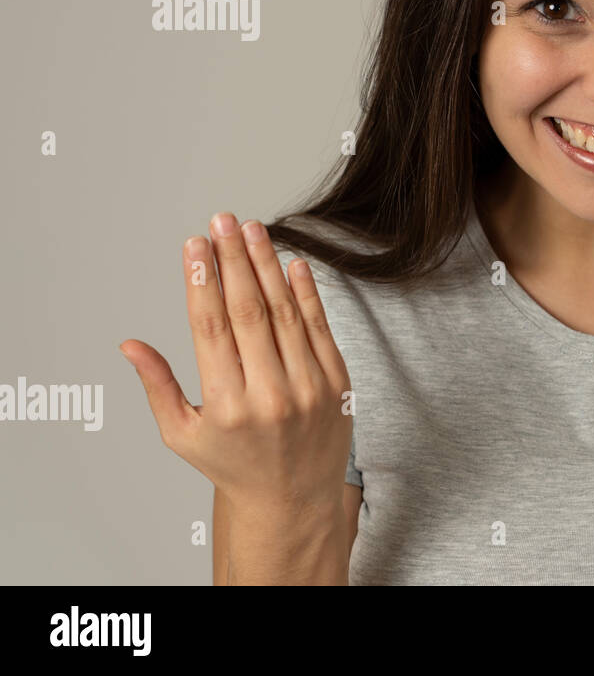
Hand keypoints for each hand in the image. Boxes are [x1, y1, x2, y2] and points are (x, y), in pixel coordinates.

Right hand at [119, 212, 351, 515]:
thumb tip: (129, 344)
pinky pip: (320, 327)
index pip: (211, 328)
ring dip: (268, 265)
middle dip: (233, 259)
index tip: (194, 244)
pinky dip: (306, 293)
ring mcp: (309, 388)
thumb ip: (158, 386)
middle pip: (248, 311)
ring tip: (252, 229)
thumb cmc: (232, 464)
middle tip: (222, 220)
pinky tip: (291, 262)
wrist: (294, 498)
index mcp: (226, 407)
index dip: (202, 280)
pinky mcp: (337, 383)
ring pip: (285, 312)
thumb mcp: (182, 435)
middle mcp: (269, 396)